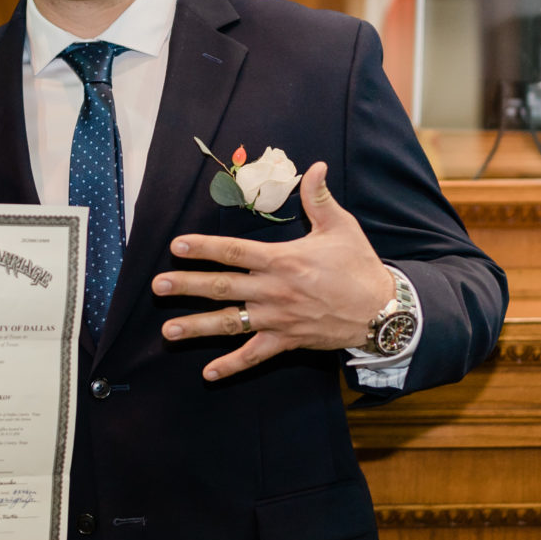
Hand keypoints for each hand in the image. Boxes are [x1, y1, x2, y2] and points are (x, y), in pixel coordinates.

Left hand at [153, 161, 393, 380]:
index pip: (234, 251)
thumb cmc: (359, 266)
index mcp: (282, 260)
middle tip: (157, 285)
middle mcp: (273, 290)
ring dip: (197, 327)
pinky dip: (232, 366)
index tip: (177, 245)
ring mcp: (277, 319)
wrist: (382, 311)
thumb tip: (315, 165)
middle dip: (187, 285)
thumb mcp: (341, 227)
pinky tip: (208, 374)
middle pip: (222, 287)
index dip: (204, 247)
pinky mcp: (286, 341)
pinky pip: (254, 355)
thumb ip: (319, 198)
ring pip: (230, 323)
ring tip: (168, 331)